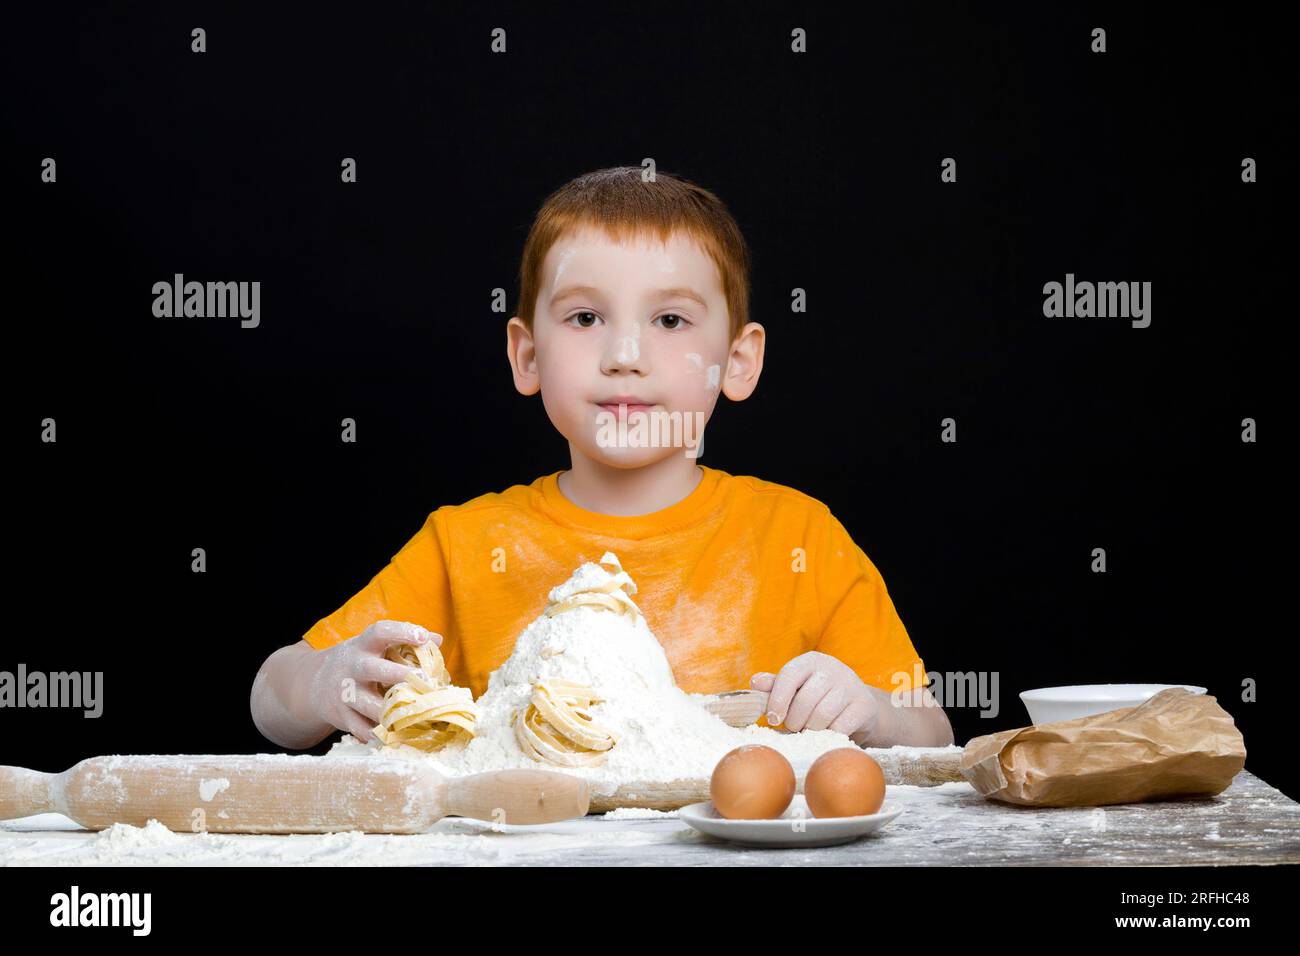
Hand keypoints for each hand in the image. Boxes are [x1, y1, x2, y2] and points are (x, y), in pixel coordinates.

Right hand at [305, 620, 441, 742]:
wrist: (317, 684)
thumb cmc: (361, 661)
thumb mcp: (376, 646)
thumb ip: (405, 641)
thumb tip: (437, 639)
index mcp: (364, 645)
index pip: (380, 632)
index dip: (401, 632)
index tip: (422, 637)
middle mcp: (352, 667)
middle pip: (371, 669)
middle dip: (397, 675)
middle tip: (424, 680)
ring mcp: (345, 692)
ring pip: (366, 704)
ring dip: (391, 711)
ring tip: (414, 715)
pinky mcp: (342, 716)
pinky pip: (360, 728)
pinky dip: (377, 733)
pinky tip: (394, 734)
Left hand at [750, 652, 881, 738]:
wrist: (858, 705)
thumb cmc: (819, 695)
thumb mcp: (797, 686)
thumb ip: (775, 686)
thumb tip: (755, 683)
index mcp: (811, 660)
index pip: (789, 675)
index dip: (777, 700)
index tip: (772, 719)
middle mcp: (833, 668)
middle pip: (805, 700)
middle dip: (794, 720)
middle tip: (793, 727)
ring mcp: (851, 686)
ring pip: (822, 716)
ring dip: (810, 730)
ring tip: (808, 730)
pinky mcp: (864, 705)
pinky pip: (840, 728)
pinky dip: (828, 736)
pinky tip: (826, 734)